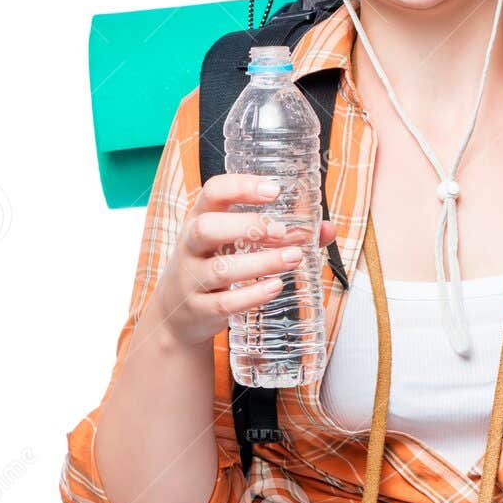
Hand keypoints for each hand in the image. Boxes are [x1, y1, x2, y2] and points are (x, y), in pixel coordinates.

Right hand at [154, 173, 337, 349]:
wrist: (177, 316)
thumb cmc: (212, 266)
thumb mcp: (233, 244)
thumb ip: (279, 234)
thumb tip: (326, 229)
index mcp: (200, 219)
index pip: (212, 193)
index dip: (241, 187)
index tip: (274, 189)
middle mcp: (191, 247)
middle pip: (206, 228)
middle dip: (246, 226)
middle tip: (282, 230)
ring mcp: (191, 279)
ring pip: (220, 269)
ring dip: (261, 262)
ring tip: (294, 258)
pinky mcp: (200, 309)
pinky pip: (224, 303)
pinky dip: (253, 295)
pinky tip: (276, 287)